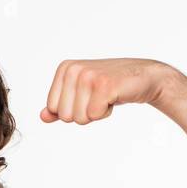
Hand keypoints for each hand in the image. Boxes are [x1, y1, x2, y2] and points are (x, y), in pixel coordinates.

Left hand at [40, 59, 169, 124]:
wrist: (143, 77)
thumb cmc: (110, 86)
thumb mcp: (81, 94)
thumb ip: (60, 105)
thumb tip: (42, 116)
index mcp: (64, 69)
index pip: (53, 108)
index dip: (72, 110)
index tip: (88, 97)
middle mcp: (74, 69)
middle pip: (65, 116)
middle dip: (84, 114)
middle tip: (98, 98)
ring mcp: (89, 76)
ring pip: (79, 118)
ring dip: (96, 113)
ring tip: (106, 97)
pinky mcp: (104, 85)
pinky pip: (94, 115)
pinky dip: (106, 113)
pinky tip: (114, 98)